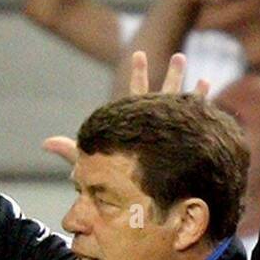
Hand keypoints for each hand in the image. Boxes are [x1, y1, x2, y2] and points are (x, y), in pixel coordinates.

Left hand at [42, 50, 208, 166]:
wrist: (128, 206)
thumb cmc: (108, 182)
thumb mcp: (89, 162)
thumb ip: (71, 150)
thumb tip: (45, 143)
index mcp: (133, 126)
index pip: (134, 96)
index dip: (138, 75)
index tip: (140, 54)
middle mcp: (152, 130)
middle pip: (163, 97)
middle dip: (172, 78)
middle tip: (180, 56)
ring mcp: (167, 140)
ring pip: (182, 115)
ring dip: (191, 96)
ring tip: (204, 79)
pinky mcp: (178, 153)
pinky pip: (193, 137)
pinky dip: (203, 124)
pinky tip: (214, 115)